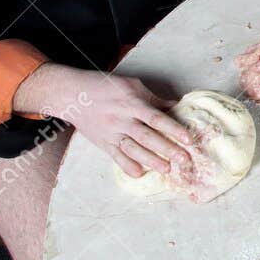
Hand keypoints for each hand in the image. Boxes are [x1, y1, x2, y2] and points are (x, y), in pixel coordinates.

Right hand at [15, 63, 194, 178]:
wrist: (72, 94)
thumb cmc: (105, 86)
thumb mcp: (131, 85)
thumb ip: (154, 99)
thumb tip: (177, 107)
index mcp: (131, 103)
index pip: (156, 118)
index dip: (173, 128)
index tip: (188, 138)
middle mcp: (121, 119)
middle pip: (147, 137)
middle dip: (167, 149)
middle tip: (184, 159)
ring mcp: (111, 133)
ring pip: (133, 149)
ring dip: (151, 161)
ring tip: (167, 169)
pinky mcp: (103, 143)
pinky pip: (115, 157)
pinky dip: (127, 166)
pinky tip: (139, 174)